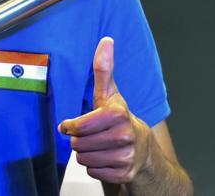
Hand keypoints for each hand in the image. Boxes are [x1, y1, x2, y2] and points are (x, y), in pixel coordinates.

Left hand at [58, 37, 152, 184]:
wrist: (143, 148)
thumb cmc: (119, 117)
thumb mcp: (110, 93)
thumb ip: (104, 68)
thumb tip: (106, 40)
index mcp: (119, 114)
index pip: (81, 126)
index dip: (71, 126)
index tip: (71, 124)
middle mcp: (125, 136)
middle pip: (79, 144)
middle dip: (79, 141)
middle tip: (90, 135)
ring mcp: (127, 156)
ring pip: (84, 159)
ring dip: (86, 154)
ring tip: (98, 145)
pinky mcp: (125, 174)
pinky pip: (93, 172)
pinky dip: (94, 167)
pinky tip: (104, 158)